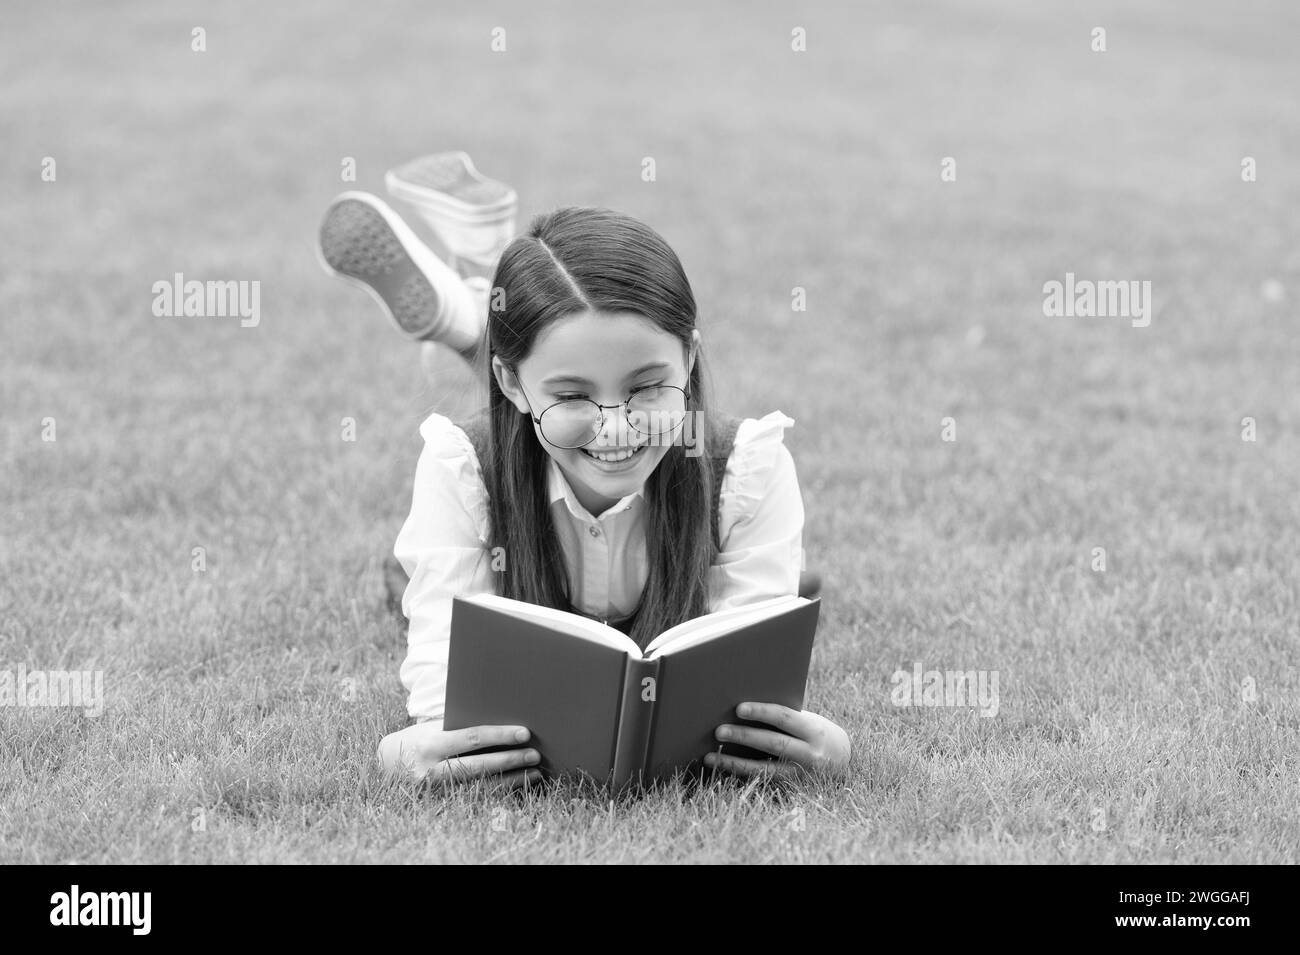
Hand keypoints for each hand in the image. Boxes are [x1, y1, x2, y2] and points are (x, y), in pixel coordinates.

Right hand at [377, 722, 542, 790]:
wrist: (387, 764)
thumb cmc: (420, 739)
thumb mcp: (434, 728)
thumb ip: (460, 727)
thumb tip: (501, 720)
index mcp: (430, 745)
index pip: (471, 738)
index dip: (499, 736)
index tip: (524, 733)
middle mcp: (431, 771)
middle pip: (478, 766)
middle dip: (509, 760)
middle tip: (535, 754)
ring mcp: (436, 792)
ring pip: (480, 787)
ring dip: (511, 780)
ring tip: (536, 772)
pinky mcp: (442, 804)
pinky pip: (477, 798)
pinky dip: (501, 791)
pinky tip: (520, 784)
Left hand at [705, 702, 851, 781]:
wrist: (844, 762)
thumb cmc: (814, 733)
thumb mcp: (808, 722)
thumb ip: (784, 718)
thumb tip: (742, 710)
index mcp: (814, 730)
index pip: (785, 717)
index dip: (762, 712)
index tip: (738, 708)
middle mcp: (810, 754)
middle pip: (772, 743)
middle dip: (744, 736)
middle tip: (718, 731)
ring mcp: (801, 775)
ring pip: (764, 769)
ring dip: (734, 763)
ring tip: (709, 757)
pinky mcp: (792, 790)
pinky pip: (761, 783)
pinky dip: (740, 776)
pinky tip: (721, 771)